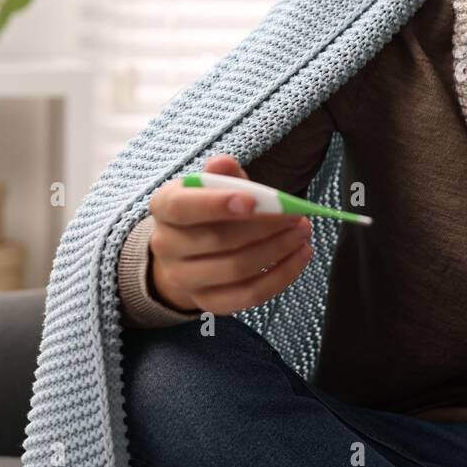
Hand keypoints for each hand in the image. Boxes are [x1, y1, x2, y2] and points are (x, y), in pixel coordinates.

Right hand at [146, 154, 313, 315]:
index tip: (252, 200)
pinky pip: (249, 295)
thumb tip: (224, 163)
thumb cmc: (208, 210)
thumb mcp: (211, 185)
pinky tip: (300, 256)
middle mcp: (166, 246)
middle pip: (217, 241)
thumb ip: (222, 175)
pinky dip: (281, 276)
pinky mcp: (209, 303)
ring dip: (278, 250)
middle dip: (264, 227)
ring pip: (236, 269)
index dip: (216, 205)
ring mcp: (185, 279)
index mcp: (164, 208)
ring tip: (303, 233)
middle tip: (297, 216)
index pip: (182, 208)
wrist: (188, 252)